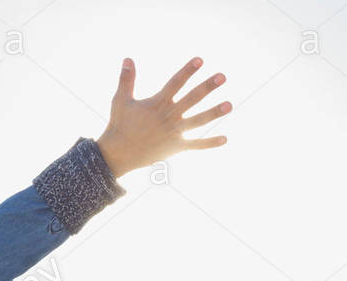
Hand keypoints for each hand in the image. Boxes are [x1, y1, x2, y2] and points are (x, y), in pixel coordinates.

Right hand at [95, 57, 229, 177]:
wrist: (117, 155)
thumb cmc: (118, 125)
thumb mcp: (121, 100)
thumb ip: (127, 79)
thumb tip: (128, 59)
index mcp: (157, 103)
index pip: (176, 83)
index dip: (188, 71)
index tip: (200, 60)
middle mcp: (169, 116)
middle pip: (192, 99)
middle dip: (208, 87)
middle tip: (223, 77)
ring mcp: (174, 132)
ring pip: (199, 121)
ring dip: (214, 112)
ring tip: (230, 105)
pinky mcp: (175, 147)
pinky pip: (196, 144)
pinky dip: (210, 143)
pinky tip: (225, 138)